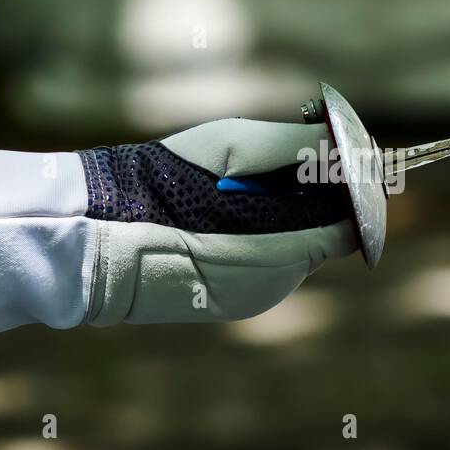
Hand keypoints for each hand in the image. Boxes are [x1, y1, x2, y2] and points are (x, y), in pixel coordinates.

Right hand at [77, 118, 358, 324]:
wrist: (99, 230)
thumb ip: (299, 148)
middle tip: (290, 162)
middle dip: (315, 200)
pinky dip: (262, 237)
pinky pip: (266, 266)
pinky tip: (230, 215)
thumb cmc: (170, 180)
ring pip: (295, 250)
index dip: (350, 191)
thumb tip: (349, 147)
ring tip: (247, 186)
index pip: (348, 224)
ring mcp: (253, 298)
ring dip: (288, 217)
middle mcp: (277, 284)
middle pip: (322, 235)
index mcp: (285, 250)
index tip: (343, 158)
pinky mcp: (232, 303)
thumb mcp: (237, 147)